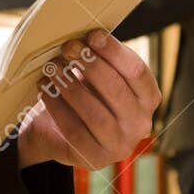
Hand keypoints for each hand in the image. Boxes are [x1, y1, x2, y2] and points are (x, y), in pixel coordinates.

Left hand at [15, 32, 160, 170]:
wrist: (57, 133)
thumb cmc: (82, 95)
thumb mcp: (94, 76)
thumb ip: (97, 59)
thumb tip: (83, 35)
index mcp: (148, 98)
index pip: (137, 72)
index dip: (114, 52)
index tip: (91, 35)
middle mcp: (140, 123)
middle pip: (117, 90)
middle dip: (90, 65)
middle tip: (68, 47)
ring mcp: (120, 145)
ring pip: (96, 113)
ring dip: (71, 87)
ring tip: (52, 67)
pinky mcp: (95, 159)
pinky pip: (75, 130)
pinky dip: (57, 108)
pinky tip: (45, 89)